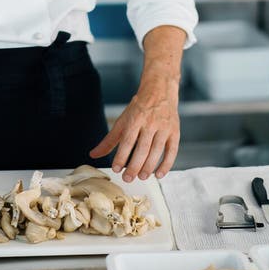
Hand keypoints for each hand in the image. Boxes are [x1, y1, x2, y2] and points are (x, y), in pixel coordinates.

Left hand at [89, 25, 184, 181]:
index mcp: (135, 118)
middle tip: (128, 179)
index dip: (121, 156)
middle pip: (142, 148)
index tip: (116, 169)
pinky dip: (166, 164)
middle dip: (135, 166)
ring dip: (149, 167)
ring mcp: (164, 127)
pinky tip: (159, 174)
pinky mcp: (175, 132)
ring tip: (142, 177)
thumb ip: (109, 140)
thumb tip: (93, 155)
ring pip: (157, 151)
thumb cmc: (138, 109)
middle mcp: (150, 122)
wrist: (160, 90)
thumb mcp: (122, 121)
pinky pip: (172, 151)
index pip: (127, 141)